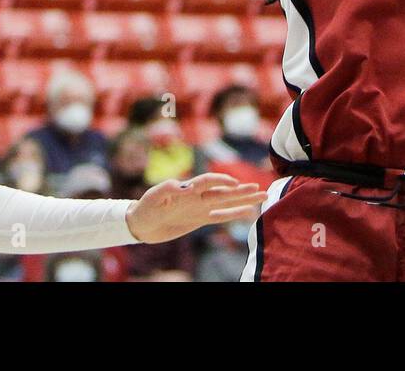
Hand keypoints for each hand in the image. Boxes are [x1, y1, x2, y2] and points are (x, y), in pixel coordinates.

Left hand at [125, 173, 264, 243]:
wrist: (142, 223)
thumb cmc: (146, 207)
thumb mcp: (154, 197)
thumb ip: (169, 189)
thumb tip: (187, 187)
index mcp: (187, 188)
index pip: (208, 181)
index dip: (221, 181)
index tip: (235, 184)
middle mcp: (198, 196)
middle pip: (223, 192)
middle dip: (242, 191)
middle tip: (260, 189)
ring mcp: (201, 207)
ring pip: (227, 203)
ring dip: (244, 200)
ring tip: (262, 197)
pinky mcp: (200, 219)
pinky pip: (221, 216)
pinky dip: (235, 214)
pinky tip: (249, 213)